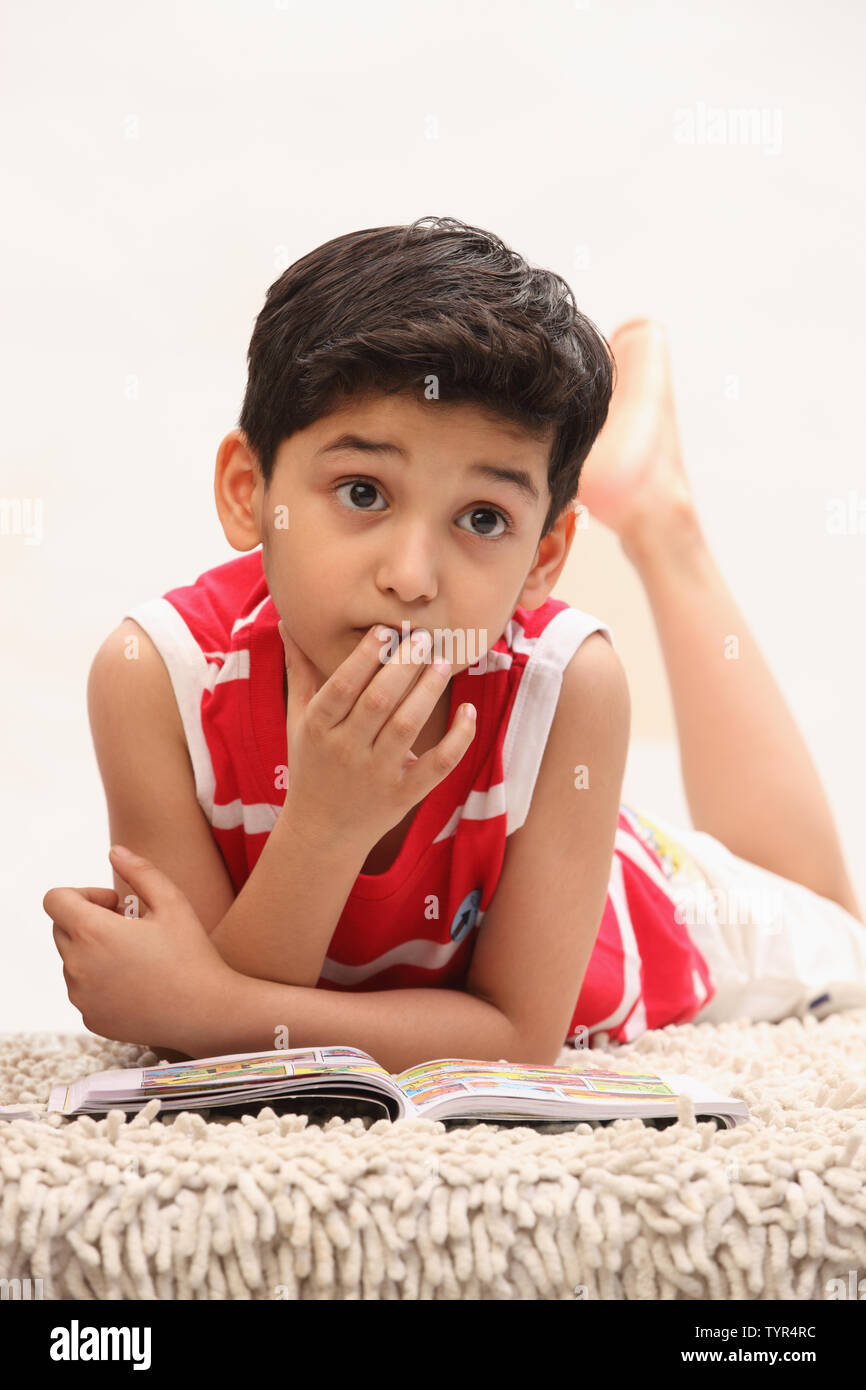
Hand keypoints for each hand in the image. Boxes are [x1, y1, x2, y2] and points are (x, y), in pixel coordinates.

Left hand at [43, 847, 237, 1053]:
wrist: (207, 1013)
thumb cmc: (192, 953)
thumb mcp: (172, 902)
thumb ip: (139, 871)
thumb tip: (114, 851)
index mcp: (92, 932)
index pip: (55, 899)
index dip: (83, 894)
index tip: (114, 903)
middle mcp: (76, 966)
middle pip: (61, 928)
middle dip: (88, 920)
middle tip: (130, 927)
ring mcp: (81, 996)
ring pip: (72, 960)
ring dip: (94, 951)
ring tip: (137, 956)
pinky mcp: (90, 1019)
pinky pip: (84, 990)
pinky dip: (101, 981)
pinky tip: (138, 983)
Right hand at [277, 621, 475, 845]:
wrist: (323, 831)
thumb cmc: (312, 764)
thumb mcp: (298, 719)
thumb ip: (300, 671)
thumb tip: (288, 623)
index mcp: (318, 729)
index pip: (342, 686)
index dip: (364, 657)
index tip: (385, 631)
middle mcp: (346, 751)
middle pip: (379, 701)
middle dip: (403, 665)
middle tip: (424, 637)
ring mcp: (376, 775)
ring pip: (407, 727)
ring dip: (428, 691)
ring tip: (443, 662)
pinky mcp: (404, 795)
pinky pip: (436, 765)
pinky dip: (458, 739)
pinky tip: (470, 711)